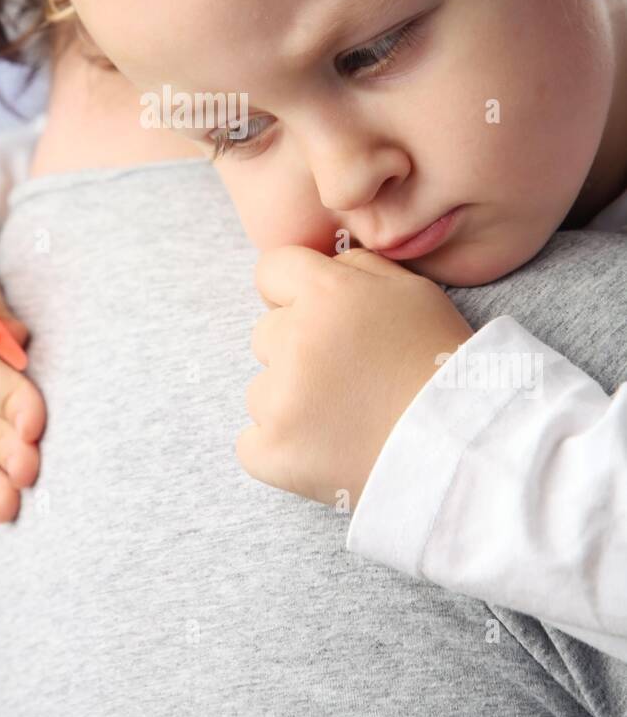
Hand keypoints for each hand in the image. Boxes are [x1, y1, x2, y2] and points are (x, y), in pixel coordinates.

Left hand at [236, 245, 472, 508]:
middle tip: (349, 376)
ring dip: (291, 401)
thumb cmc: (443, 367)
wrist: (463, 451)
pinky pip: (253, 443)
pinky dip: (283, 449)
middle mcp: (295, 339)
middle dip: (297, 349)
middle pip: (266, 332)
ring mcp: (279, 399)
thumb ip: (357, 267)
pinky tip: (325, 449)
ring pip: (261, 389)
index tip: (319, 316)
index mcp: (327, 293)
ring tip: (347, 417)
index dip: (294, 291)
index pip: (272, 270)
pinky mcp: (273, 450)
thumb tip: (320, 265)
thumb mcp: (413, 293)